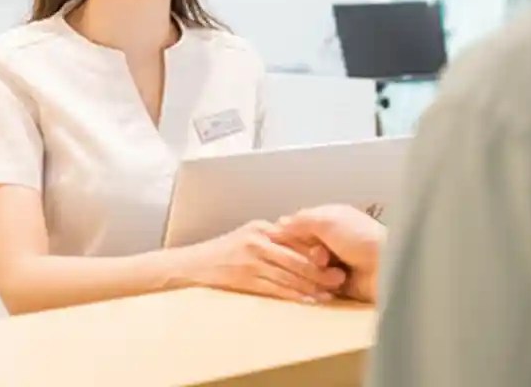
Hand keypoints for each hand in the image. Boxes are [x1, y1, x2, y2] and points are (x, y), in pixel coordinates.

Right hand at [178, 220, 347, 303]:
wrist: (191, 265)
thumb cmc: (221, 254)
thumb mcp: (248, 237)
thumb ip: (272, 240)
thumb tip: (300, 247)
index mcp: (262, 228)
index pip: (296, 237)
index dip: (318, 249)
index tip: (336, 258)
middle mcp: (258, 240)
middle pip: (296, 256)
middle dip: (320, 269)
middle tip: (339, 277)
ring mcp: (251, 259)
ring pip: (289, 273)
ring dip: (311, 285)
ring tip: (329, 293)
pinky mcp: (245, 278)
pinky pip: (275, 288)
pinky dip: (293, 295)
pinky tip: (307, 300)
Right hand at [276, 205, 385, 302]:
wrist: (386, 266)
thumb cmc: (359, 237)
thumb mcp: (327, 220)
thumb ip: (300, 220)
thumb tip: (277, 225)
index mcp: (328, 220)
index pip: (296, 227)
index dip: (287, 236)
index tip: (278, 243)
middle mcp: (329, 240)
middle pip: (298, 250)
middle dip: (303, 255)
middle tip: (320, 258)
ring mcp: (333, 263)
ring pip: (306, 269)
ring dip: (314, 272)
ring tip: (333, 274)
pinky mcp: (336, 285)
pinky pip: (316, 286)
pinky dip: (319, 286)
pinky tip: (328, 287)